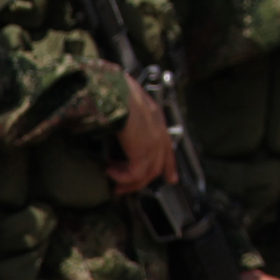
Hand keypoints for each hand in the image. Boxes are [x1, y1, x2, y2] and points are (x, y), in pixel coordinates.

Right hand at [108, 78, 178, 193]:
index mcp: (156, 120)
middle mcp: (159, 133)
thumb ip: (130, 117)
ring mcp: (153, 144)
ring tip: (112, 179)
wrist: (117, 92)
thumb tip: (120, 127)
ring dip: (127, 181)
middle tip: (123, 187)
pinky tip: (109, 170)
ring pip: (146, 174)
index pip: (168, 148)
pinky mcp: (143, 152)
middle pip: (157, 166)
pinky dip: (120, 176)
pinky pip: (134, 174)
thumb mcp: (129, 104)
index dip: (169, 166)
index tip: (171, 178)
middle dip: (141, 181)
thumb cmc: (118, 92)